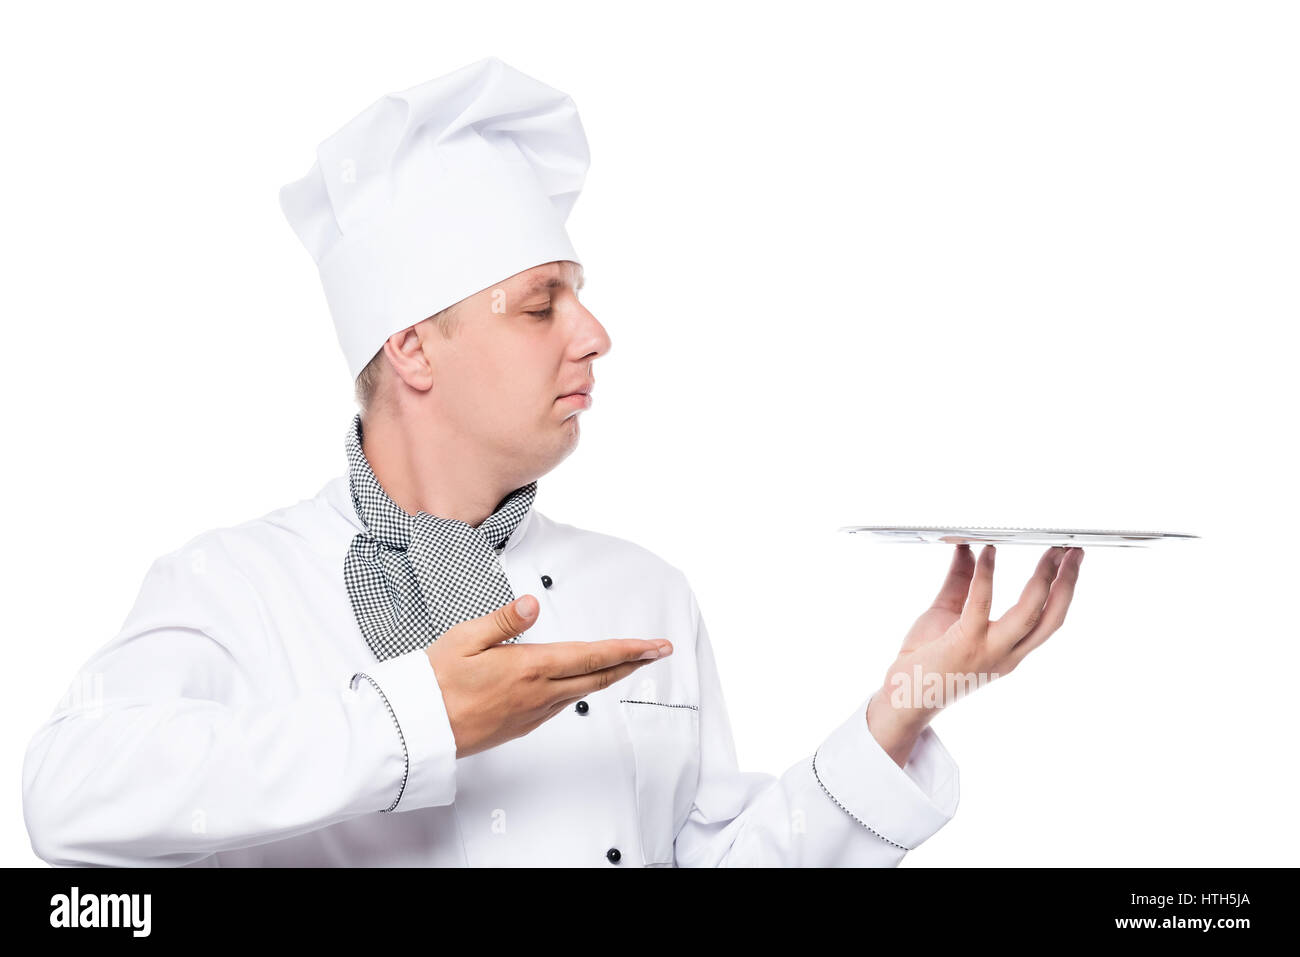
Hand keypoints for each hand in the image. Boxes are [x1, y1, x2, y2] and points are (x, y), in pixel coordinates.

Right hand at [426, 594, 672, 757]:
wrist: (417, 730)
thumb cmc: (434, 681)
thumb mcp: (464, 639)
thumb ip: (504, 620)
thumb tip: (532, 604)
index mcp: (529, 667)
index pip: (592, 655)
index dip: (629, 650)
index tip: (656, 646)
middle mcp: (538, 693)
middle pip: (598, 676)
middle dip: (633, 663)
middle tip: (658, 652)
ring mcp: (532, 712)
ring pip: (582, 691)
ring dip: (610, 675)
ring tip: (628, 663)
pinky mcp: (521, 725)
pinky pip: (561, 704)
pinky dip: (581, 689)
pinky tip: (581, 682)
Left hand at [866, 544, 1083, 764]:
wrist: (903, 698)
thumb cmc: (924, 660)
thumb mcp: (948, 613)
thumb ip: (962, 581)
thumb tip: (968, 549)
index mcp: (1009, 651)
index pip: (1049, 621)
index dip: (1065, 592)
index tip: (1072, 563)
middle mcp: (1007, 655)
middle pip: (1052, 618)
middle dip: (1068, 583)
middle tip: (1075, 552)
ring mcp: (989, 650)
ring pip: (1030, 613)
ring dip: (1044, 579)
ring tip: (1051, 552)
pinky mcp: (965, 643)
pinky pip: (980, 603)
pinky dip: (987, 575)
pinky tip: (988, 551)